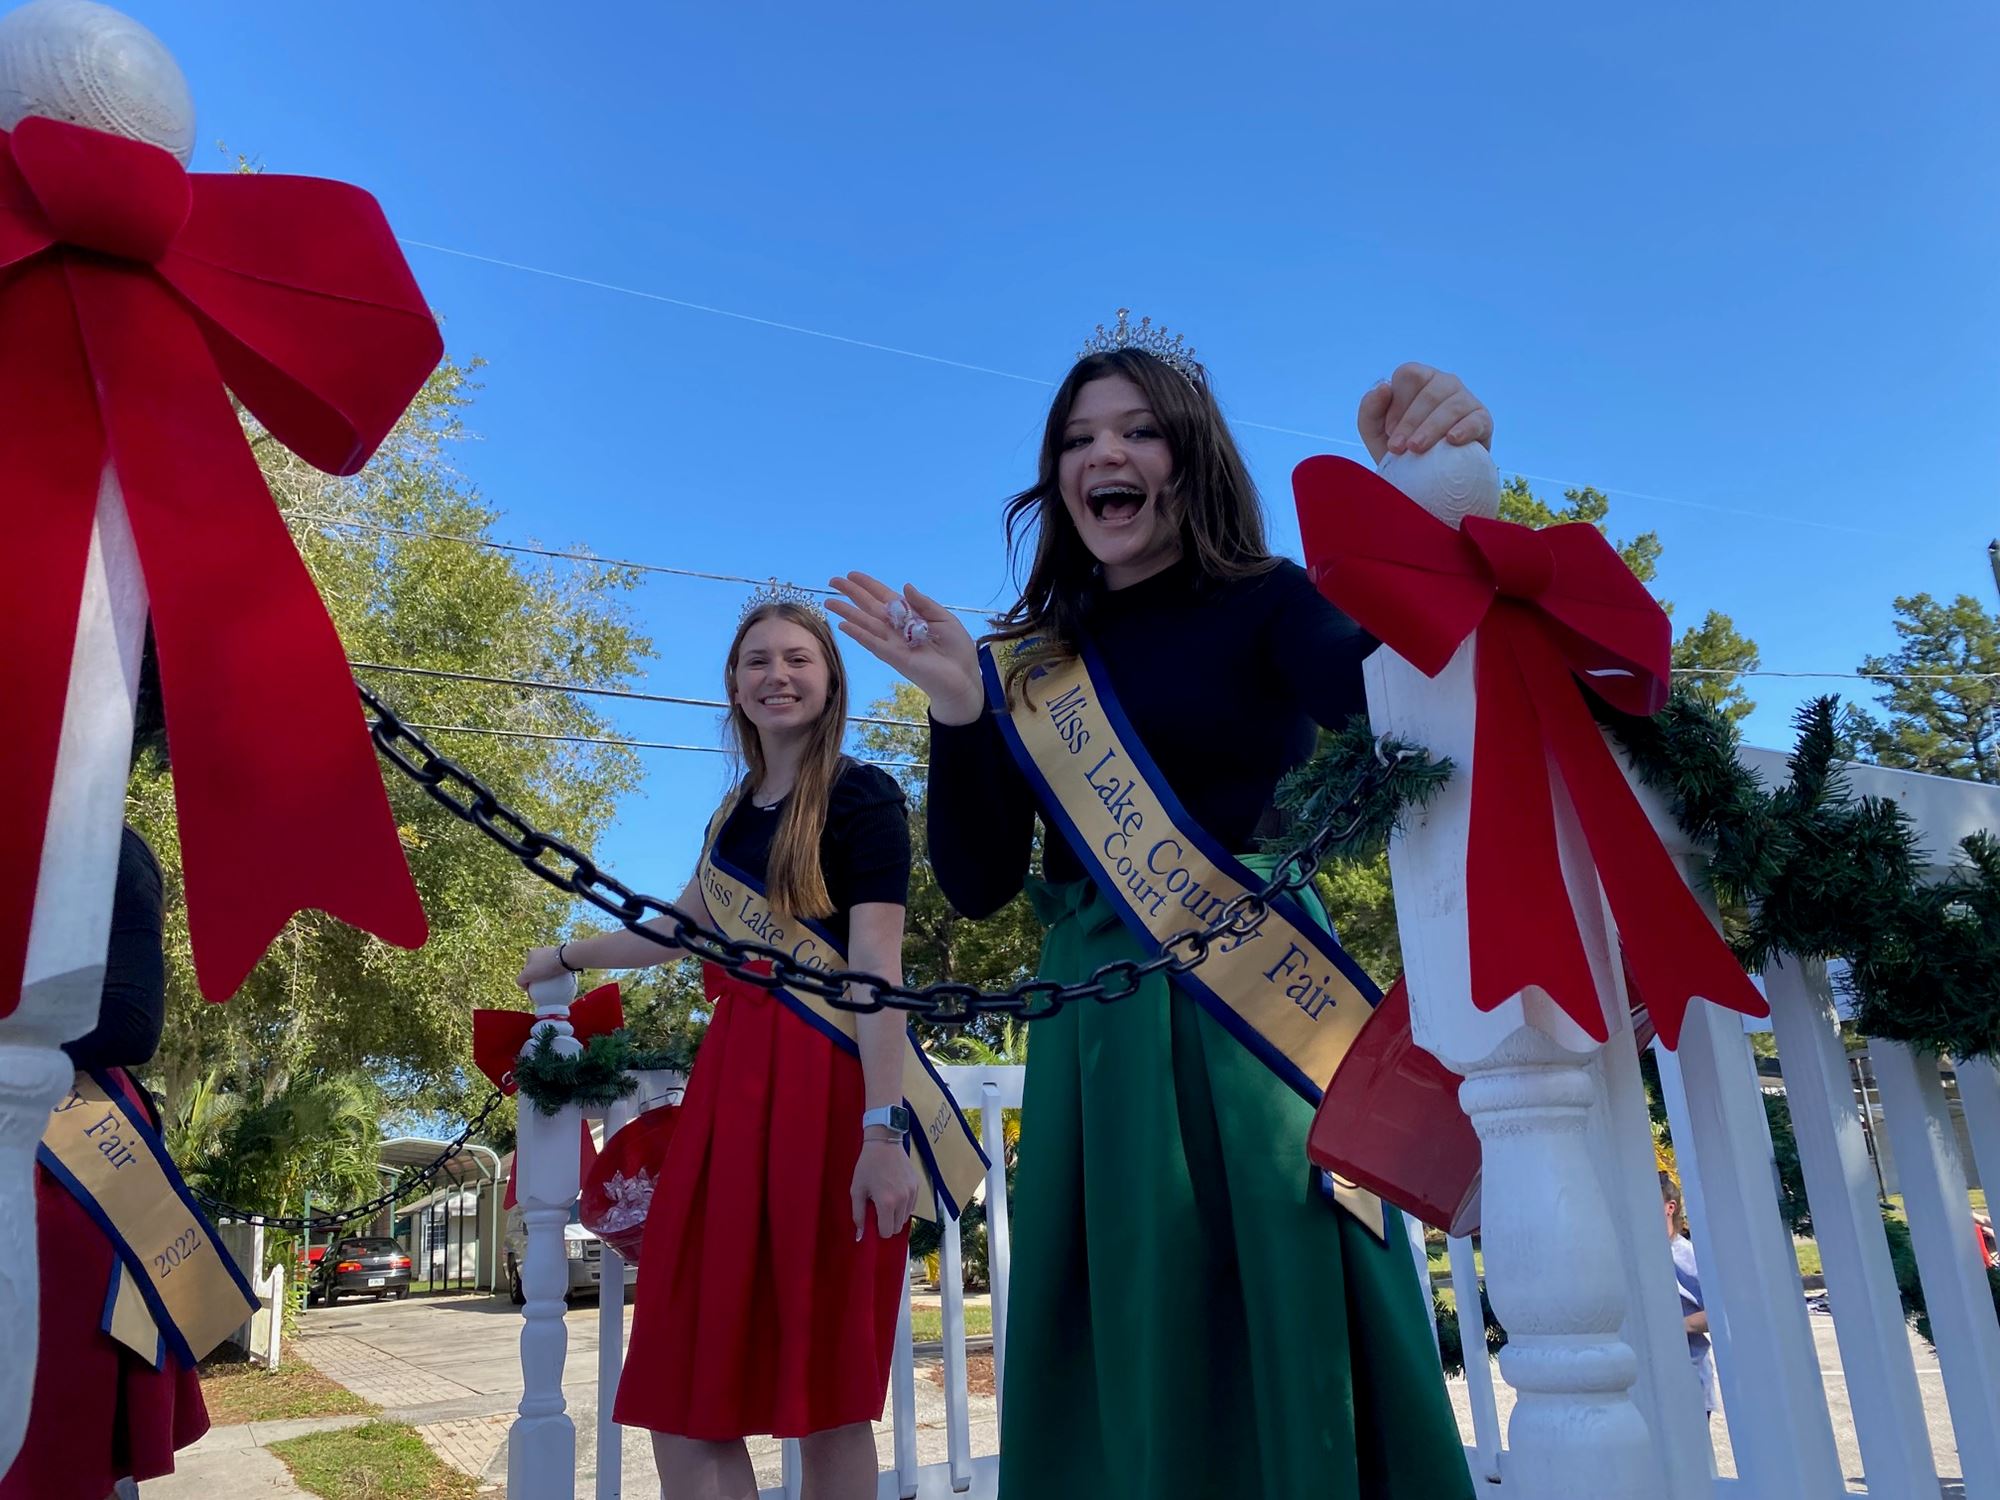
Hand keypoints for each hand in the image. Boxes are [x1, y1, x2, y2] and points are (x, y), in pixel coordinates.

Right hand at [517, 945, 566, 991]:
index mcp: (531, 954)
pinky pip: (556, 970)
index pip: (526, 971)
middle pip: (536, 971)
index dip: (527, 982)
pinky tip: (559, 983)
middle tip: (542, 990)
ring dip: (547, 979)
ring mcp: (552, 954)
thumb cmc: (545, 965)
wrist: (567, 958)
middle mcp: (541, 952)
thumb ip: (520, 980)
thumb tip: (521, 985)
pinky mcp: (562, 958)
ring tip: (551, 988)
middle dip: (537, 980)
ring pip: (547, 970)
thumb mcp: (528, 974)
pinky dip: (556, 976)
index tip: (532, 991)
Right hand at [827, 572, 985, 725]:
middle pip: (871, 607)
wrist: (963, 679)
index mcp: (911, 616)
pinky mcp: (895, 658)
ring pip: (866, 624)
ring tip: (829, 601)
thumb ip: (924, 604)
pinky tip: (843, 625)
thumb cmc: (956, 651)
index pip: (886, 597)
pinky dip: (859, 634)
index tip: (852, 575)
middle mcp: (898, 629)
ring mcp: (894, 643)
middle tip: (833, 580)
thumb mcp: (944, 620)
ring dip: (847, 612)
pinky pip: (874, 644)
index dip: (869, 585)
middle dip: (852, 594)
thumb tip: (904, 586)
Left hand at [850, 1137, 920, 1239]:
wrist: (884, 1143)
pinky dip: (904, 1206)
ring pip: (906, 1218)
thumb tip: (859, 1236)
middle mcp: (902, 1200)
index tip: (873, 1219)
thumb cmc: (867, 1166)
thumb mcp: (856, 1189)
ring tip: (887, 1199)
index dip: (879, 1229)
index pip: (887, 1232)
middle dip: (887, 1223)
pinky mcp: (917, 1186)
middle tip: (878, 1209)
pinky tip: (895, 1193)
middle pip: (898, 1227)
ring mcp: (912, 1193)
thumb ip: (858, 1215)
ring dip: (896, 1215)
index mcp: (886, 1203)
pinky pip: (912, 1206)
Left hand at [1356, 363, 1492, 463]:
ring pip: (1452, 405)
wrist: (1425, 480)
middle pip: (1430, 392)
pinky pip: (1476, 419)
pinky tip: (1451, 441)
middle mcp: (1444, 383)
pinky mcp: (1482, 420)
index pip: (1409, 375)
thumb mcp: (1375, 433)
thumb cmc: (1399, 450)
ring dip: (1431, 427)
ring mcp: (1466, 400)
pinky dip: (1464, 429)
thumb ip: (1369, 410)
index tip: (1389, 432)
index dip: (1397, 403)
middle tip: (1397, 448)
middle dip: (1410, 422)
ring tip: (1416, 449)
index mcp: (1419, 380)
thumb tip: (1384, 387)